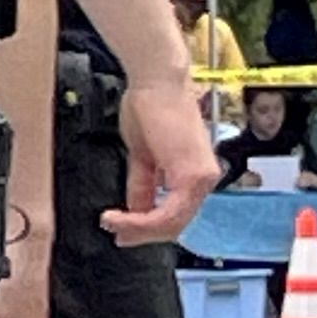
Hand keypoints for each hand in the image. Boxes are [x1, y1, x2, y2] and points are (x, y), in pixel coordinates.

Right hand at [111, 77, 218, 245]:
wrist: (156, 84)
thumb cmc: (151, 108)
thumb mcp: (142, 157)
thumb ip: (142, 186)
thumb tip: (134, 211)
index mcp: (195, 174)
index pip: (175, 215)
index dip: (146, 228)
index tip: (119, 228)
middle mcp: (205, 178)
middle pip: (175, 225)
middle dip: (140, 233)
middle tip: (113, 230)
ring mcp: (201, 177)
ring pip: (172, 223)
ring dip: (138, 229)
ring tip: (111, 222)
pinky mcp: (192, 174)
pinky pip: (168, 212)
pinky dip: (141, 220)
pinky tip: (120, 216)